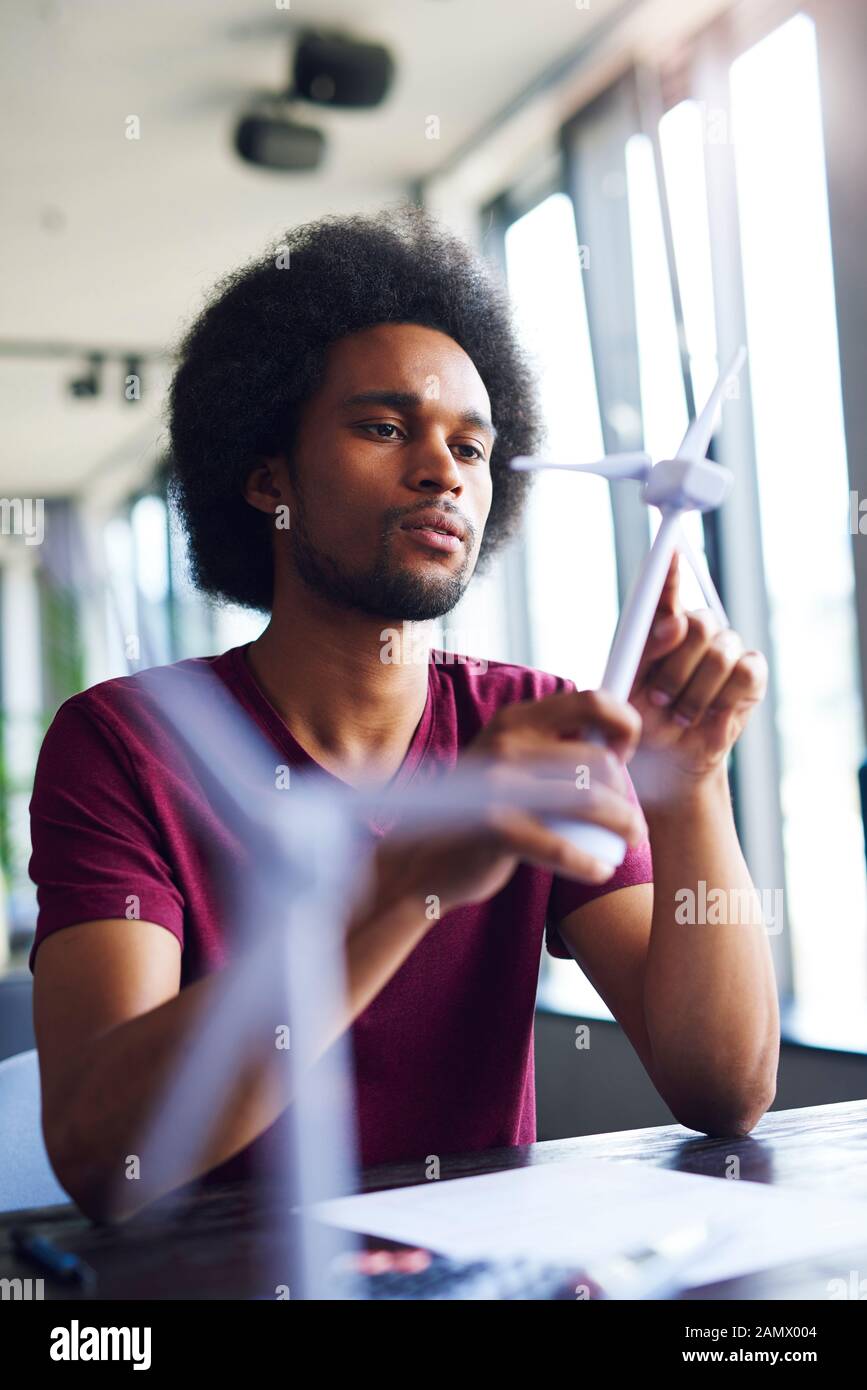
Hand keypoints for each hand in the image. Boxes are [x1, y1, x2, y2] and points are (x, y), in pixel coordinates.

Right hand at [355, 689, 647, 923]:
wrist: (426, 859)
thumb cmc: (484, 812)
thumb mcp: (513, 761)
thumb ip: (554, 745)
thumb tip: (617, 738)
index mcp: (516, 719)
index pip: (593, 701)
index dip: (625, 726)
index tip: (623, 757)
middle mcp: (507, 742)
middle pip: (599, 758)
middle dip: (626, 790)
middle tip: (626, 813)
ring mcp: (499, 784)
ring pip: (589, 799)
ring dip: (623, 823)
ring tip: (630, 838)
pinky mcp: (496, 827)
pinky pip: (563, 846)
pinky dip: (589, 862)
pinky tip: (599, 870)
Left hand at [628, 550, 767, 791]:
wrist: (667, 760)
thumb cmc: (641, 719)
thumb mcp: (629, 687)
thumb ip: (645, 650)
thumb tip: (674, 622)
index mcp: (659, 625)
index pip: (665, 588)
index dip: (669, 570)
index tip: (668, 553)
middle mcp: (696, 629)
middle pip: (699, 623)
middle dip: (676, 666)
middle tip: (660, 698)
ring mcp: (727, 648)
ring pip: (721, 651)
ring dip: (695, 691)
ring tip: (679, 716)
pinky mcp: (751, 673)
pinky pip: (746, 672)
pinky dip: (724, 697)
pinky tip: (709, 714)